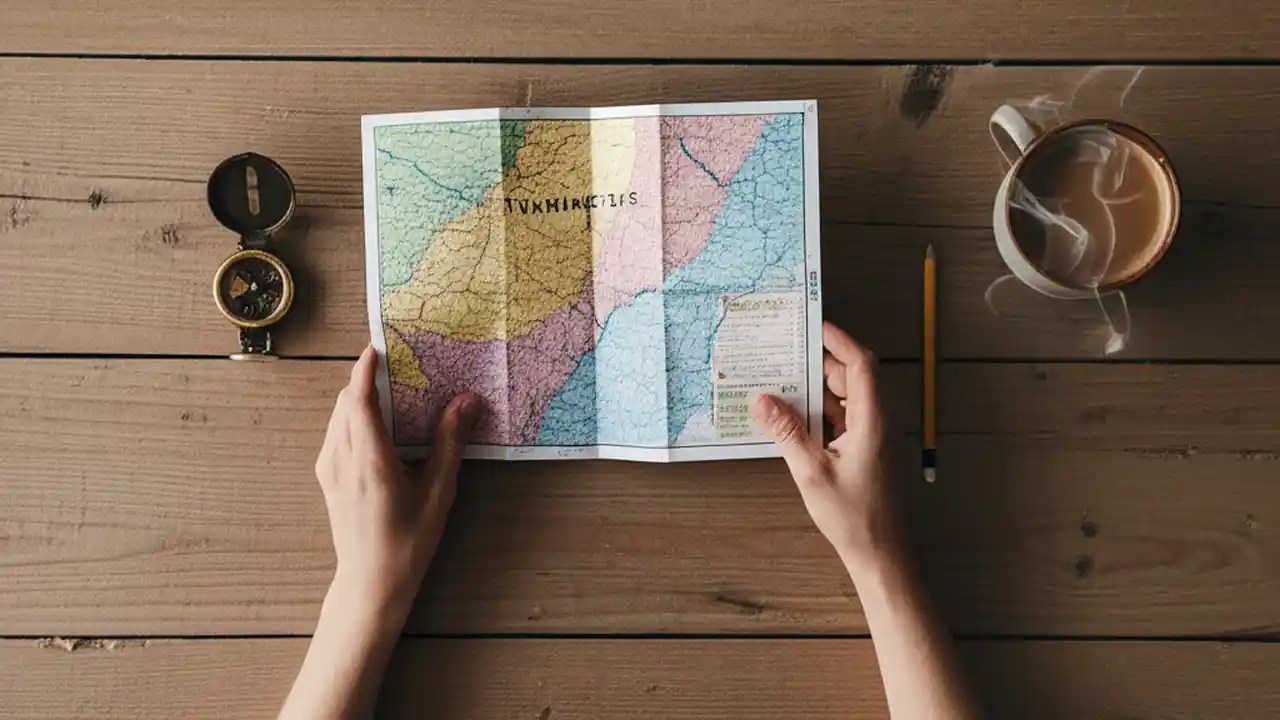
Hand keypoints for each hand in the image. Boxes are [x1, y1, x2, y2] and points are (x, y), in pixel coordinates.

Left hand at [315, 346, 481, 616]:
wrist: (371, 581)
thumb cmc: (409, 540)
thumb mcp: (437, 491)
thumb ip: (449, 441)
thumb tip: (467, 400)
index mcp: (370, 459)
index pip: (359, 400)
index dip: (365, 369)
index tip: (377, 347)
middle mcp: (342, 458)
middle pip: (345, 402)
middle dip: (365, 379)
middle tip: (393, 364)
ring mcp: (329, 468)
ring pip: (338, 417)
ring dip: (358, 398)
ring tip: (387, 388)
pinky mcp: (327, 477)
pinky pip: (336, 433)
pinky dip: (352, 417)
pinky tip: (376, 424)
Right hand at [752, 322, 904, 570]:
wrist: (882, 554)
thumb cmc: (853, 516)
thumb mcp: (812, 472)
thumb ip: (787, 432)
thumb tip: (763, 400)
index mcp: (873, 419)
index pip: (861, 364)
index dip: (839, 341)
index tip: (814, 326)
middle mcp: (880, 421)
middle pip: (854, 376)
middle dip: (822, 363)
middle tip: (788, 352)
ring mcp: (876, 435)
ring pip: (849, 397)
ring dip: (821, 388)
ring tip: (785, 380)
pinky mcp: (870, 450)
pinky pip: (847, 417)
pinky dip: (824, 410)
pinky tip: (797, 415)